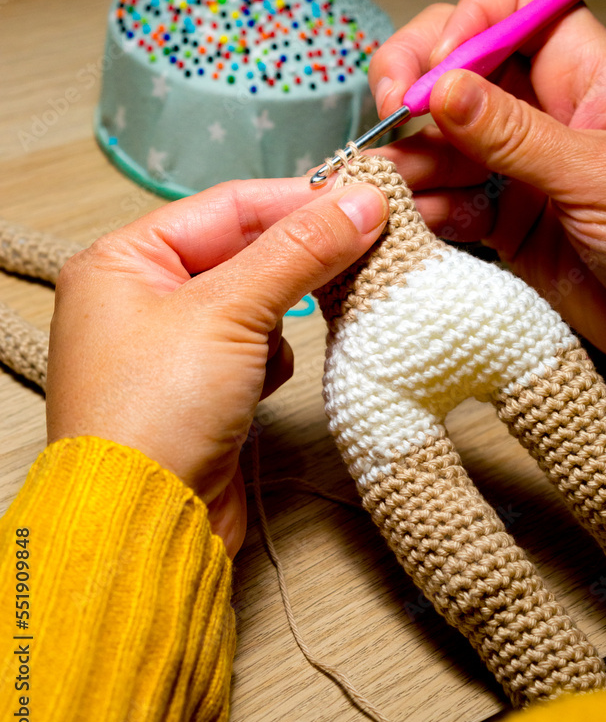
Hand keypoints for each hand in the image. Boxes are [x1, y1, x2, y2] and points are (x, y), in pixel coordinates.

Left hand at [46, 177, 387, 556]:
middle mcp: (141, 297)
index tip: (362, 196)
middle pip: (241, 252)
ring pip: (255, 303)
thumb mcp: (228, 311)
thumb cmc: (155, 411)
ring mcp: (171, 347)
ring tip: (279, 340)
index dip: (297, 200)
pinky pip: (253, 349)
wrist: (144, 525)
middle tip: (364, 245)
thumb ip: (299, 251)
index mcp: (125, 261)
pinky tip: (263, 383)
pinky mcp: (200, 390)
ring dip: (280, 318)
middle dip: (297, 260)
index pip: (226, 207)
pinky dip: (270, 360)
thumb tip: (361, 199)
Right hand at [369, 0, 605, 374]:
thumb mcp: (599, 176)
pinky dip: (425, 205)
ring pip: (441, 134)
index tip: (438, 68)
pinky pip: (447, 197)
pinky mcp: (502, 216)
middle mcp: (543, 109)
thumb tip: (445, 87)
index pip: (514, 0)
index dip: (468, 18)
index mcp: (583, 74)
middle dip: (416, 80)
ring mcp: (518, 163)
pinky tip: (419, 219)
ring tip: (391, 182)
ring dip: (409, 154)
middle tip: (392, 114)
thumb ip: (516, 134)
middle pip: (459, 60)